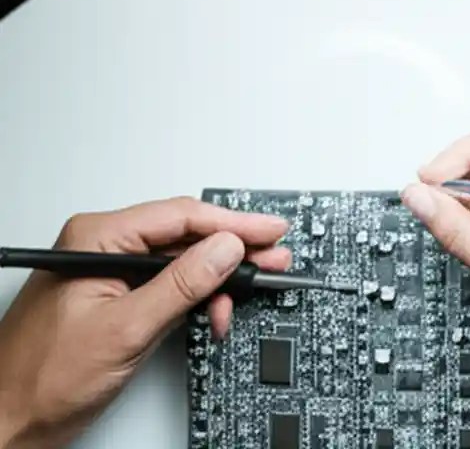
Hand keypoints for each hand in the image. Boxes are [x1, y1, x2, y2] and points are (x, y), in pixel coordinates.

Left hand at [0, 198, 290, 448]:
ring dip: (217, 280)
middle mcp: (103, 248)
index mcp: (96, 239)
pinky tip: (216, 311)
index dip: (232, 224)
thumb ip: (180, 286)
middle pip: (184, 236)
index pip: (179, 218)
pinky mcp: (119, 297)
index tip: (270, 231)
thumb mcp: (125, 329)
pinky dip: (198, 299)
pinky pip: (170, 285)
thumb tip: (224, 249)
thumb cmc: (42, 378)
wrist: (10, 421)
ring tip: (248, 292)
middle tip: (273, 258)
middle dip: (232, 249)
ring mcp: (111, 272)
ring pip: (183, 262)